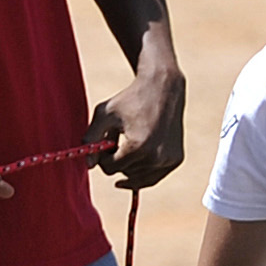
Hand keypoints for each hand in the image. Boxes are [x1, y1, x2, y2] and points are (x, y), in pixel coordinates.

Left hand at [89, 63, 185, 189]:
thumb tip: (88, 166)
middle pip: (124, 174)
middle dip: (117, 160)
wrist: (163, 87)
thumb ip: (91, 139)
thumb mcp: (104, 114)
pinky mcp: (176, 159)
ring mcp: (168, 160)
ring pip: (138, 178)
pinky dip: (144, 169)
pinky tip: (139, 153)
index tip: (106, 140)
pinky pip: (153, 176)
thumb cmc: (130, 99)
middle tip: (119, 137)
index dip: (103, 156)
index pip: (110, 169)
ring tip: (131, 140)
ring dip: (130, 164)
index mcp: (138, 147)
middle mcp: (156, 157)